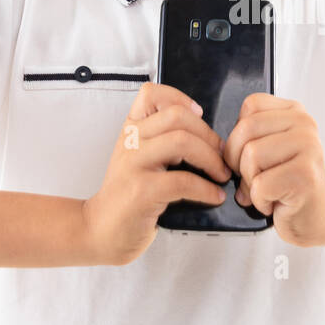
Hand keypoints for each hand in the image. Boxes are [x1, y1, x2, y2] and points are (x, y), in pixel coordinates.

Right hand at [83, 82, 232, 264]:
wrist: (102, 231)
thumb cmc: (129, 196)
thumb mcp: (139, 159)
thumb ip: (162, 140)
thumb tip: (208, 136)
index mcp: (131, 129)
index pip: (151, 93)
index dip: (180, 99)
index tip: (199, 116)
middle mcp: (130, 141)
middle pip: (177, 117)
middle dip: (209, 135)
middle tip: (222, 156)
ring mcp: (133, 165)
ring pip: (182, 142)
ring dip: (211, 159)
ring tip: (221, 175)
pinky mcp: (141, 191)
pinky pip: (184, 181)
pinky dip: (207, 189)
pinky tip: (214, 196)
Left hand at [222, 93, 324, 246]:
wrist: (316, 214)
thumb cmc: (289, 184)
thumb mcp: (270, 149)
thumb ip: (249, 136)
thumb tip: (218, 146)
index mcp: (294, 112)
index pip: (251, 106)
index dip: (238, 135)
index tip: (248, 155)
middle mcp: (305, 125)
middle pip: (246, 130)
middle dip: (238, 161)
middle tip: (254, 178)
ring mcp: (309, 148)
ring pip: (251, 156)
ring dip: (250, 183)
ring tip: (268, 190)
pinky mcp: (305, 176)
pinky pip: (260, 185)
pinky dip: (260, 201)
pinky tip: (275, 202)